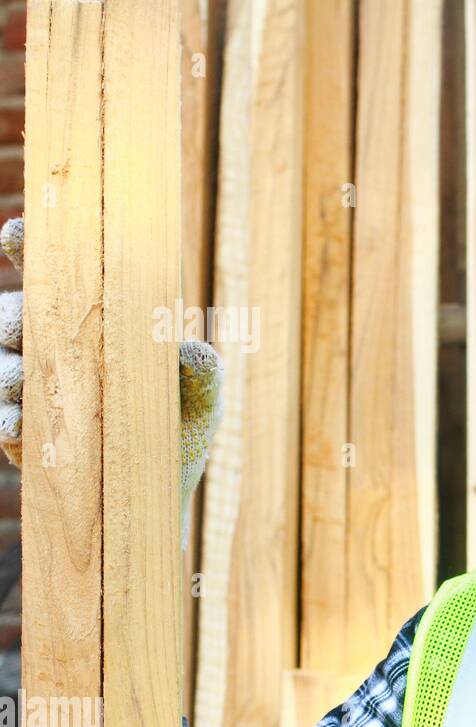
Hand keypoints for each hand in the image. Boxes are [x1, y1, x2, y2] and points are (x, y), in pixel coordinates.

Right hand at [0, 217, 222, 548]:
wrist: (165, 493)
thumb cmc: (184, 428)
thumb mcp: (202, 400)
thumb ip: (201, 374)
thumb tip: (194, 350)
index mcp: (93, 326)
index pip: (54, 279)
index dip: (28, 249)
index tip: (18, 230)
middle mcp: (56, 352)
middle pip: (15, 319)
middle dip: (13, 320)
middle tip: (23, 327)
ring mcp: (36, 395)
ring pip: (3, 370)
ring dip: (9, 374)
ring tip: (23, 384)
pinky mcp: (27, 439)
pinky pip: (7, 425)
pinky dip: (9, 422)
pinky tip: (18, 426)